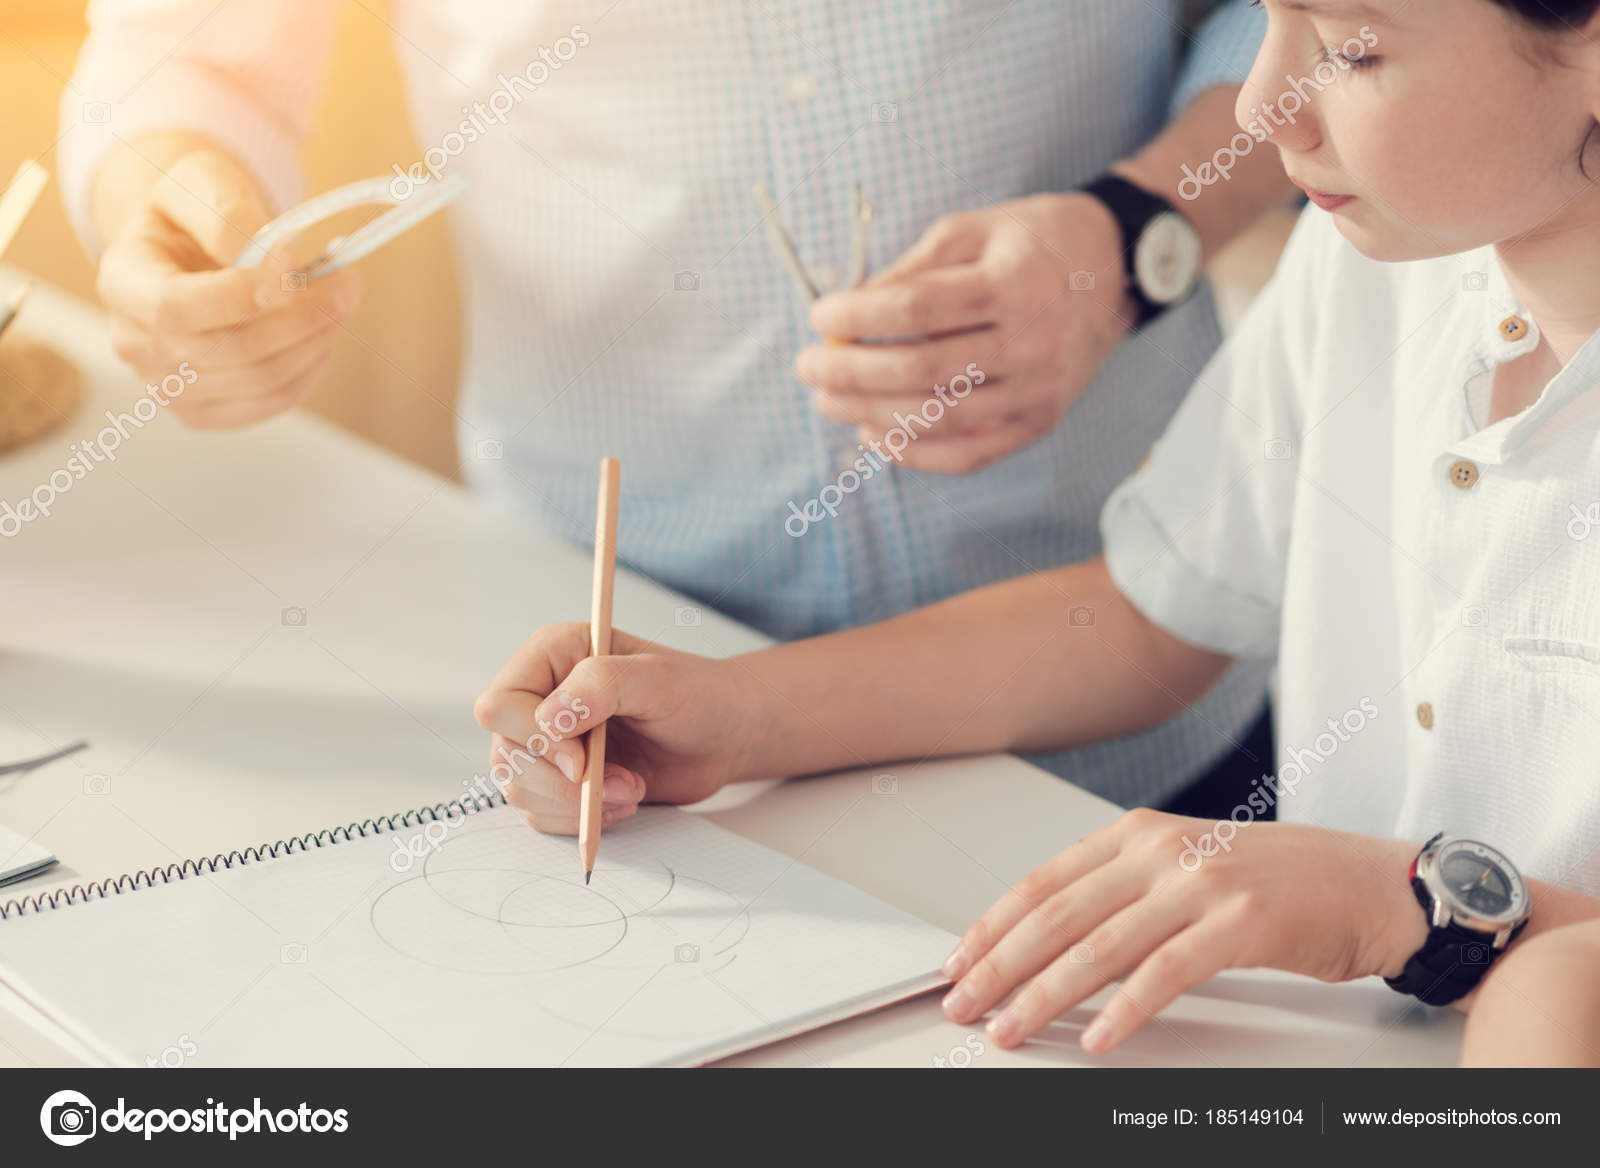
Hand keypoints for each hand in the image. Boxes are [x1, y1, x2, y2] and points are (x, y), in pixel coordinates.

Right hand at [96, 148, 361, 429]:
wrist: (186, 247)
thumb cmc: (193, 213)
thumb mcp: (201, 183)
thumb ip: (229, 217)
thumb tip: (275, 261)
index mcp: (123, 282)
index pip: (176, 309)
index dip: (238, 299)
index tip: (294, 277)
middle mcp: (135, 344)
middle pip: (231, 351)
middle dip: (302, 318)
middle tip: (349, 282)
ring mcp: (167, 387)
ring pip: (261, 381)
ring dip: (316, 341)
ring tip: (341, 300)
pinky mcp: (205, 411)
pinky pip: (271, 402)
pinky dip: (310, 369)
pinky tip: (322, 334)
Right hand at [473, 623, 761, 833]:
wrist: (724, 735)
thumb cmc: (697, 695)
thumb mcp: (658, 680)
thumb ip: (601, 686)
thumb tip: (548, 719)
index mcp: (552, 656)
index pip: (501, 704)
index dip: (534, 738)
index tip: (581, 761)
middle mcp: (540, 696)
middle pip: (506, 754)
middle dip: (563, 784)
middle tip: (625, 783)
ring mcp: (547, 741)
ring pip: (519, 789)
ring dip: (575, 806)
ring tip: (632, 789)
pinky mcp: (561, 778)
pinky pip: (542, 813)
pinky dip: (580, 821)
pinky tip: (623, 802)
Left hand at [793, 192, 1138, 473]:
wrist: (1114, 272)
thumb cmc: (1030, 243)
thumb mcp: (972, 230)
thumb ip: (910, 270)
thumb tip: (846, 312)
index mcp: (1016, 283)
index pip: (919, 309)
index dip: (859, 316)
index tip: (818, 314)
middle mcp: (1034, 342)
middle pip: (923, 370)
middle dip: (852, 371)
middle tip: (807, 366)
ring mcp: (1040, 390)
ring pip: (940, 418)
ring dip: (871, 413)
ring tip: (828, 399)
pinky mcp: (1040, 422)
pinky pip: (969, 454)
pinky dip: (914, 452)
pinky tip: (873, 433)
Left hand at [939, 809, 1427, 1053]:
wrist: (1376, 884)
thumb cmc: (1283, 881)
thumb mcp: (1188, 867)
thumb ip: (1124, 892)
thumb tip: (1052, 941)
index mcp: (1140, 832)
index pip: (1044, 882)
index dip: (993, 925)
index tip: (960, 962)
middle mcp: (1162, 849)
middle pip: (1058, 914)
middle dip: (1001, 965)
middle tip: (966, 1004)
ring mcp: (1202, 882)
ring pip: (1099, 946)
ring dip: (1045, 994)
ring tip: (1011, 1028)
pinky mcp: (1241, 923)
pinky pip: (1165, 973)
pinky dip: (1124, 1010)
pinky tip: (1097, 1037)